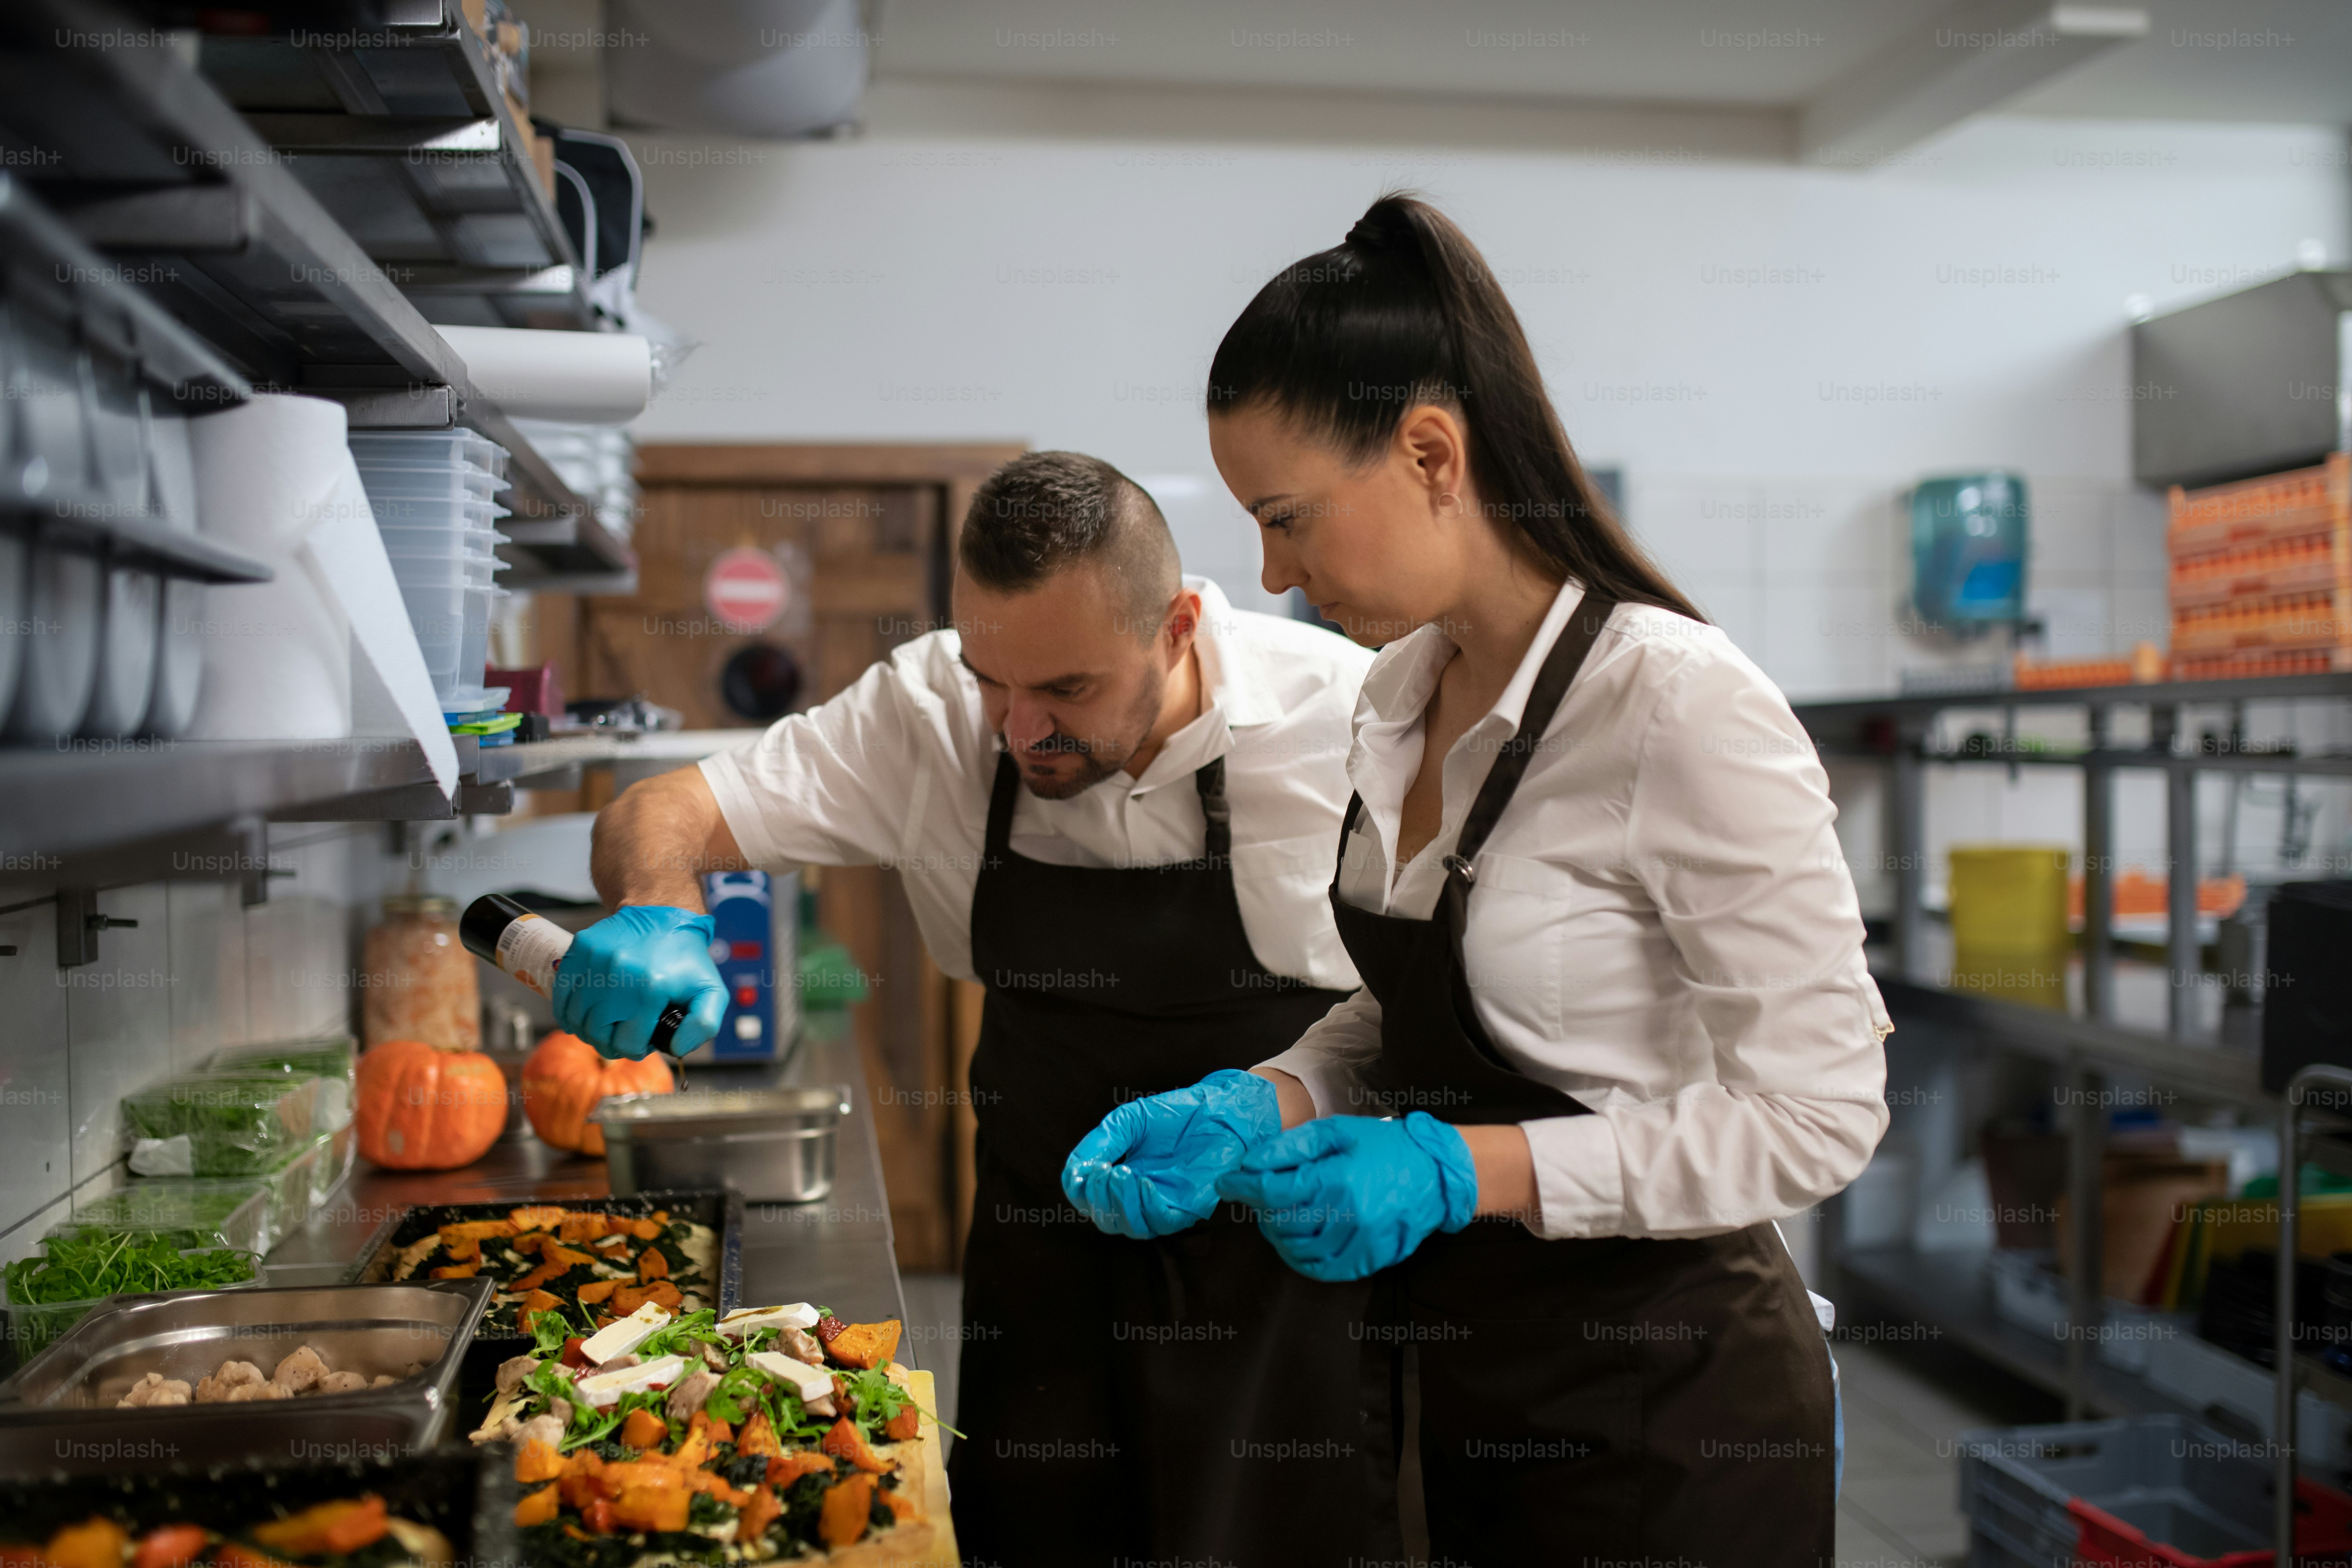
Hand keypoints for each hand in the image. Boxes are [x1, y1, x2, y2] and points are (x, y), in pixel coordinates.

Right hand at [553, 905, 728, 1059]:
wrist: (663, 914)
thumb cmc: (685, 958)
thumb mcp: (710, 991)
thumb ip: (703, 1026)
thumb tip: (676, 1048)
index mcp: (652, 990)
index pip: (628, 1044)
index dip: (636, 1049)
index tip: (642, 1042)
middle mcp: (620, 976)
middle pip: (598, 1034)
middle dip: (609, 1044)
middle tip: (620, 1038)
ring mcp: (596, 961)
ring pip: (576, 1018)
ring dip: (587, 1030)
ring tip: (603, 1027)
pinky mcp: (580, 950)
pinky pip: (561, 994)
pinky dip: (567, 1011)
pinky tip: (581, 1015)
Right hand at [1061, 1070, 1282, 1238]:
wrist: (1218, 1108)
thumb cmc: (1175, 1114)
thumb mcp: (1127, 1122)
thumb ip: (1100, 1143)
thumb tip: (1075, 1171)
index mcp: (1121, 1178)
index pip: (1087, 1200)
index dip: (1080, 1191)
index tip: (1084, 1170)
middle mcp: (1139, 1198)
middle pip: (1106, 1219)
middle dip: (1099, 1199)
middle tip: (1105, 1172)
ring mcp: (1163, 1206)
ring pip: (1131, 1227)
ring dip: (1119, 1204)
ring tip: (1121, 1175)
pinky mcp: (1188, 1208)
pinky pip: (1161, 1222)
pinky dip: (1147, 1206)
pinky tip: (1144, 1183)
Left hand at [1215, 1113, 1477, 1280]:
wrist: (1435, 1172)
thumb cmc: (1383, 1145)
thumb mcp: (1336, 1132)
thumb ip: (1290, 1146)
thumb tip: (1250, 1162)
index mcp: (1335, 1177)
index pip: (1271, 1191)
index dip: (1242, 1188)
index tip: (1226, 1183)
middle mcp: (1346, 1214)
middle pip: (1281, 1222)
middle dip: (1260, 1209)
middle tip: (1258, 1195)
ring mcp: (1359, 1241)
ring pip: (1298, 1250)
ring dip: (1279, 1234)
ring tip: (1279, 1216)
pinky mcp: (1369, 1259)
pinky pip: (1323, 1270)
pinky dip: (1302, 1260)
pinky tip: (1298, 1242)